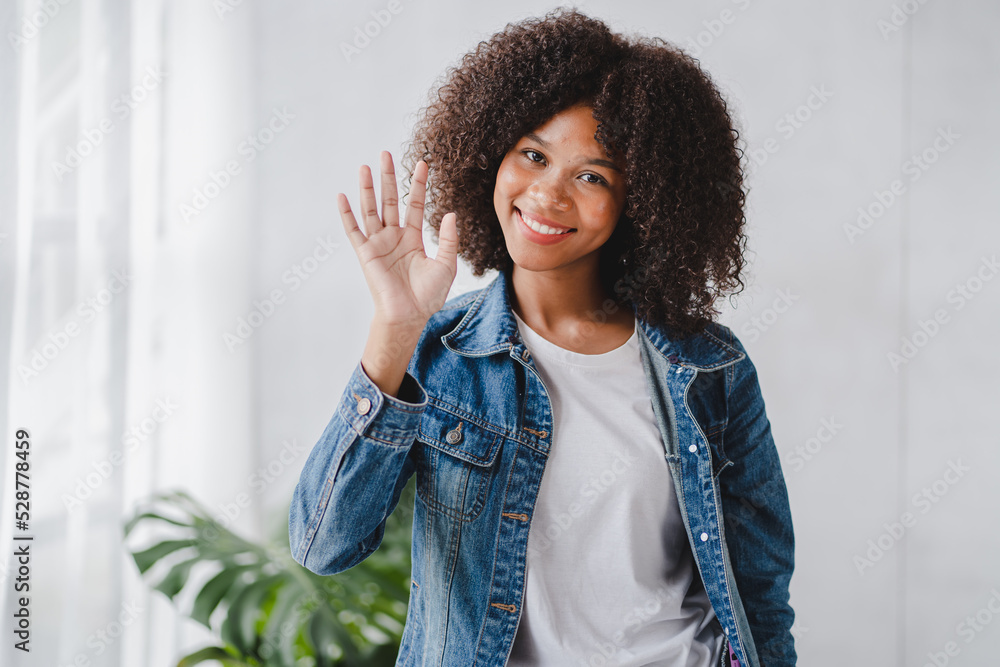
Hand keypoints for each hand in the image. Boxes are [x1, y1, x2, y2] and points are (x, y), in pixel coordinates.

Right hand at [339, 151, 458, 327]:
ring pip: (371, 209)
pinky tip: (342, 196)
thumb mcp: (446, 265)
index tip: (422, 163)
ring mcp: (378, 243)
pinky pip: (354, 230)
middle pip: (390, 200)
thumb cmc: (428, 296)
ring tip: (365, 166)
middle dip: (389, 177)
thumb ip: (449, 240)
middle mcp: (394, 237)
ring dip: (368, 188)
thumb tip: (452, 214)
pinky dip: (347, 214)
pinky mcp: (366, 253)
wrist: (409, 315)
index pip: (415, 204)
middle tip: (385, 153)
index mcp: (412, 238)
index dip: (418, 184)